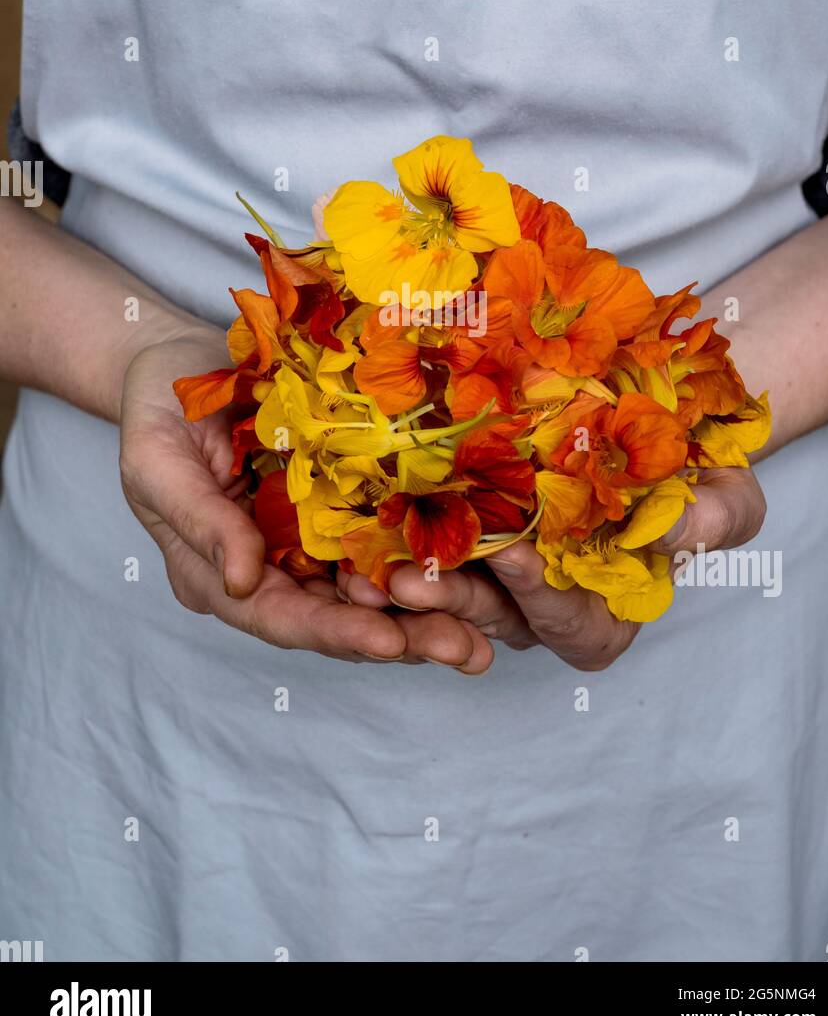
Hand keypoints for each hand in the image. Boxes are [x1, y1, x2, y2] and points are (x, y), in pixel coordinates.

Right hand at [119, 330, 492, 670]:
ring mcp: (304, 543)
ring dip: (425, 613)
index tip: (389, 643)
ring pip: (369, 590)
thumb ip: (202, 524)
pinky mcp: (336, 508)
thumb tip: (243, 583)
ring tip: (482, 636)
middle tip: (466, 653)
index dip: (336, 633)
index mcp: (216, 576)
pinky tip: (471, 572)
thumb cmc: (158, 412)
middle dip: (402, 638)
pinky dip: (422, 559)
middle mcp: (267, 572)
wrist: (178, 361)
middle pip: (337, 618)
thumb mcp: (159, 464)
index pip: (280, 618)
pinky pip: (382, 539)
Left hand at [339, 465, 765, 670]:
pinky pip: (430, 549)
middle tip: (410, 578)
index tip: (519, 557)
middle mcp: (547, 605)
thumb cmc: (705, 475)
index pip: (575, 627)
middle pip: (495, 618)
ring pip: (450, 590)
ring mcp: (501, 575)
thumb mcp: (729, 497)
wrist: (666, 429)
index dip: (546, 600)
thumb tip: (679, 537)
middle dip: (453, 598)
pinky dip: (397, 541)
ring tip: (370, 566)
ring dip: (410, 580)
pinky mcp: (469, 534)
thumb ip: (713, 521)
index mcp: (609, 612)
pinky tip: (364, 525)